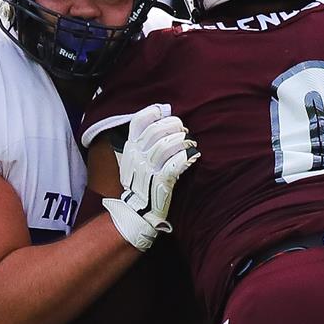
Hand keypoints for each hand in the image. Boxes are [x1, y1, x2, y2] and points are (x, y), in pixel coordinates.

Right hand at [104, 103, 197, 251]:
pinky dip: (186, 157)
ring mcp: (147, 170)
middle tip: (183, 131)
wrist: (138, 212)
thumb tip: (163, 111)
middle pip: (156, 130)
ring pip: (167, 145)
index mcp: (130, 148)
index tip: (165, 113)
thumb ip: (144, 138)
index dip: (154, 112)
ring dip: (183, 141)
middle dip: (174, 126)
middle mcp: (137, 157)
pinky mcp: (160, 183)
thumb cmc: (142, 181)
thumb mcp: (135, 159)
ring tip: (189, 144)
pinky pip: (175, 164)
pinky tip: (192, 156)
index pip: (138, 121)